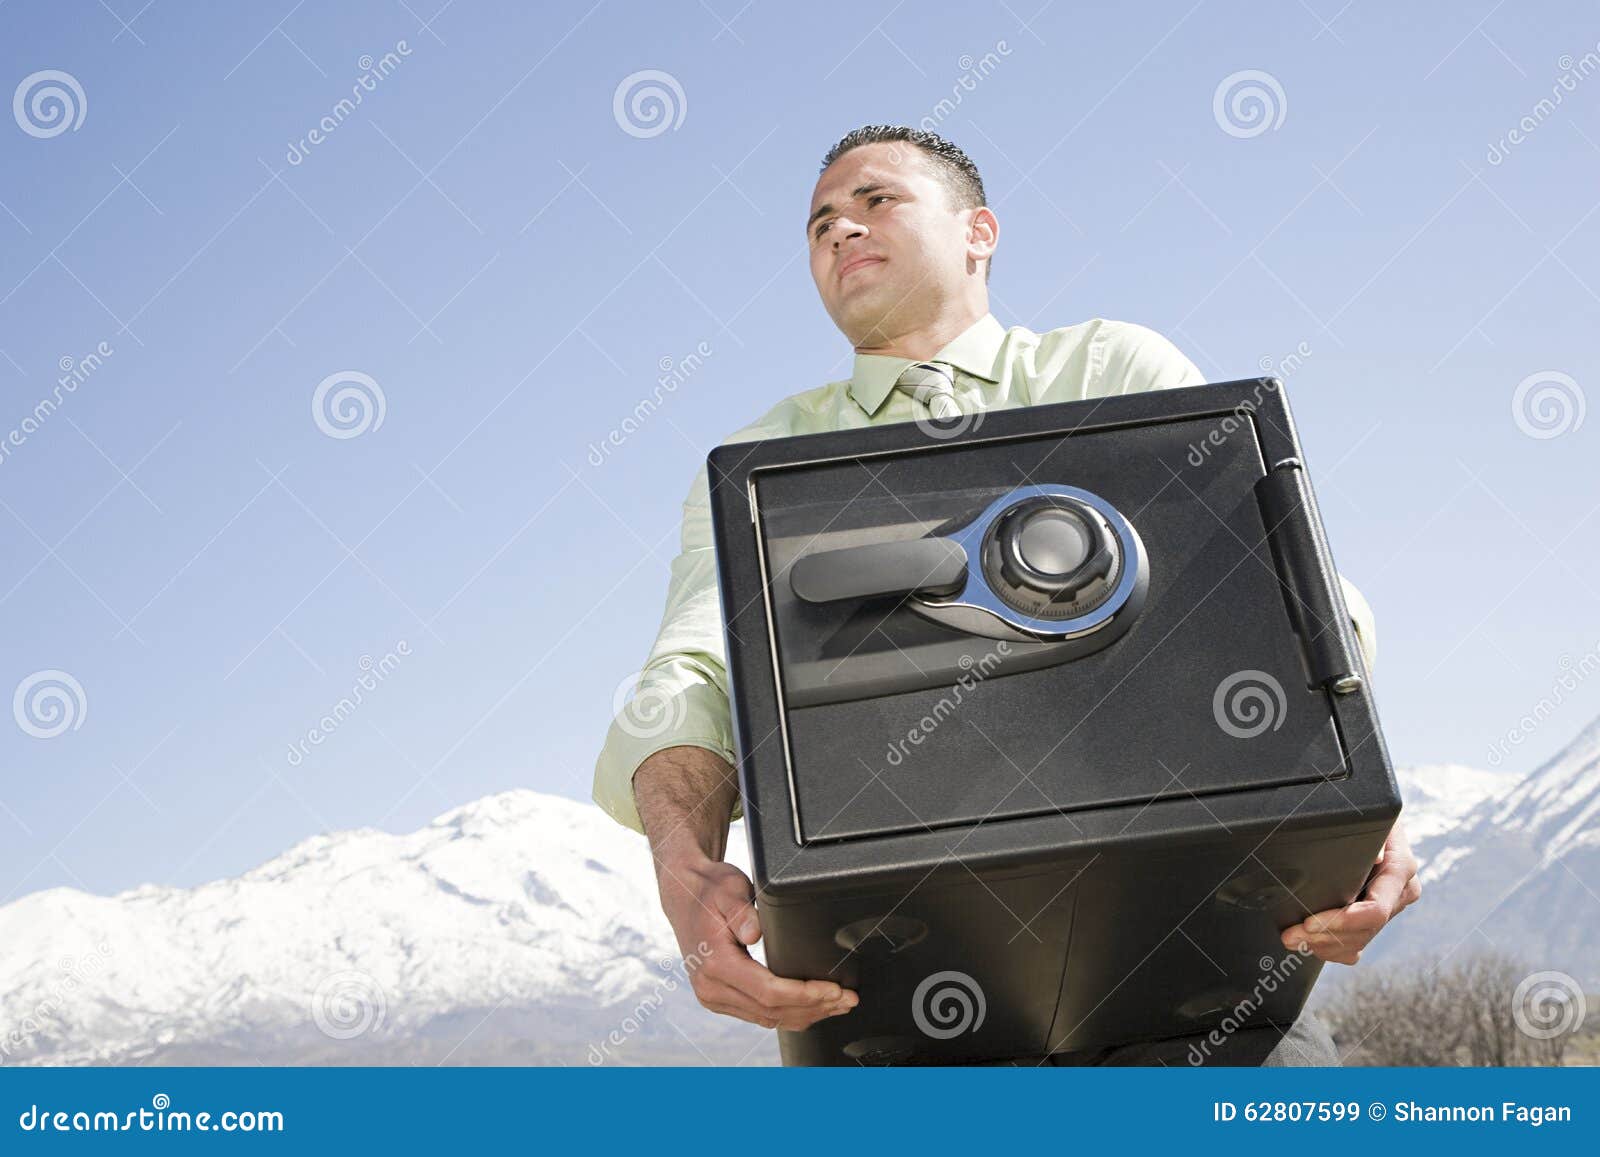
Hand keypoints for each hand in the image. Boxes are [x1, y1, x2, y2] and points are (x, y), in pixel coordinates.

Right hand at [655, 853, 858, 1029]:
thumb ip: (743, 912)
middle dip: (814, 1007)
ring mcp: (712, 997)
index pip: (768, 992)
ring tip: (837, 1006)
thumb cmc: (709, 889)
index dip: (805, 995)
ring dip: (805, 1015)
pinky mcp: (718, 998)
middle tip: (847, 999)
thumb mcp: (729, 889)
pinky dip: (788, 1014)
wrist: (683, 894)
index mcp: (715, 963)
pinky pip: (758, 1015)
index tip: (833, 990)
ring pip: (767, 1019)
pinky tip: (810, 1008)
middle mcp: (710, 987)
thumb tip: (755, 932)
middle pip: (771, 1011)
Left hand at [1280, 821, 1420, 964]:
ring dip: (1324, 945)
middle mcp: (1400, 893)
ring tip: (1293, 939)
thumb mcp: (1371, 817)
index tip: (1310, 922)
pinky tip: (1312, 945)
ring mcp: (1389, 908)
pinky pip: (1357, 946)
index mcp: (1401, 870)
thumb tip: (1376, 857)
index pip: (1376, 909)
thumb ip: (1373, 836)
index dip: (1343, 921)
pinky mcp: (1375, 918)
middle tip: (1290, 935)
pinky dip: (1332, 949)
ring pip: (1359, 942)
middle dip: (1324, 934)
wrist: (1377, 823)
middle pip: (1364, 930)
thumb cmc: (1369, 817)